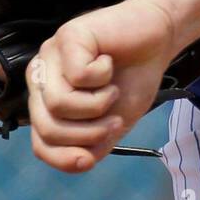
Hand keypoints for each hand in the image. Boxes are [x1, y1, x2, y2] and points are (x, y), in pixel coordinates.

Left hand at [26, 0, 179, 172]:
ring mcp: (50, 56)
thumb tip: (80, 163)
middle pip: (47, 128)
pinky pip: (77, 76)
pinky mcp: (67, 36)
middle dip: (87, 133)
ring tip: (112, 88)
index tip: (103, 144)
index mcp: (46, 101)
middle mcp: (41, 78)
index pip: (41, 145)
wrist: (159, 38)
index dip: (71, 156)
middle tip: (114, 119)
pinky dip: (103, 76)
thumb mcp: (114, 124)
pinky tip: (109, 61)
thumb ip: (93, 147)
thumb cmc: (134, 78)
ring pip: (59, 104)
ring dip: (97, 104)